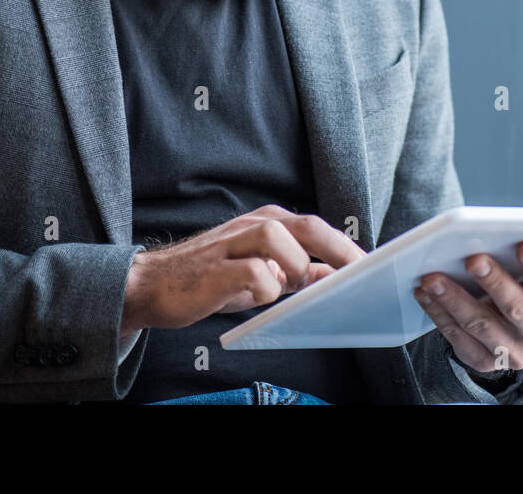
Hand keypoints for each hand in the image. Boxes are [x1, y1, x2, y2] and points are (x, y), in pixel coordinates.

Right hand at [122, 205, 365, 333]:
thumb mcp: (260, 273)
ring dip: (294, 265)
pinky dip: (264, 288)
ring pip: (278, 236)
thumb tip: (333, 276)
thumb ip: (295, 273)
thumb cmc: (209, 279)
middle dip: (337, 249)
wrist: (151, 286)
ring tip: (290, 287)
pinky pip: (250, 272)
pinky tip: (258, 298)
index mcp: (266, 224)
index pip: (316, 227)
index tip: (370, 268)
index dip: (345, 246)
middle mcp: (251, 226)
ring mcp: (231, 244)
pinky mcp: (214, 269)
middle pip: (305, 224)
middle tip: (357, 275)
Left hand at [413, 241, 522, 373]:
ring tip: (433, 276)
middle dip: (495, 282)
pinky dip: (438, 313)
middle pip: (518, 309)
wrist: (508, 322)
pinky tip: (423, 292)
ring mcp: (512, 351)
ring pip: (481, 325)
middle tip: (473, 259)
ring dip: (455, 298)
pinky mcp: (484, 361)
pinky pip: (457, 338)